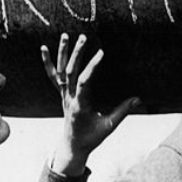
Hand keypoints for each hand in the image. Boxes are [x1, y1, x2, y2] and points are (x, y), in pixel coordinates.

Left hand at [40, 33, 138, 176]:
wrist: (72, 145)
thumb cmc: (91, 137)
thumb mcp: (109, 126)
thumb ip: (122, 112)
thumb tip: (138, 99)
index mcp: (80, 106)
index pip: (84, 82)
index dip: (92, 67)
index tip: (102, 52)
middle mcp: (69, 98)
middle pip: (70, 72)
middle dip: (76, 54)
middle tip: (84, 37)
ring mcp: (64, 95)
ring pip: (60, 71)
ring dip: (62, 53)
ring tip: (65, 35)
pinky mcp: (62, 93)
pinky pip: (52, 76)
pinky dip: (47, 62)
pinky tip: (43, 47)